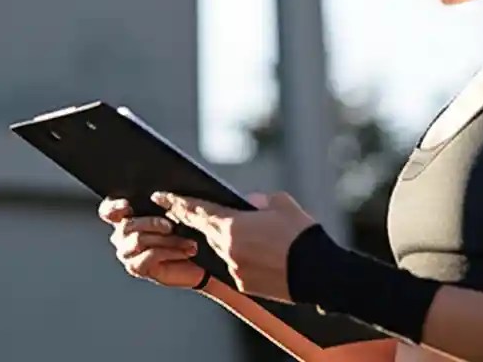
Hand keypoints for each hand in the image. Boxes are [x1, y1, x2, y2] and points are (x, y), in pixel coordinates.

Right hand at [98, 197, 205, 287]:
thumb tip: (156, 196)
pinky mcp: (138, 268)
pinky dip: (169, 253)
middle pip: (125, 225)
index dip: (113, 207)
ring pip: (137, 240)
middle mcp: (125, 234)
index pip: (108, 210)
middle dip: (151, 223)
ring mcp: (130, 252)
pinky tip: (184, 253)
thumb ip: (171, 201)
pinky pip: (146, 258)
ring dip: (166, 240)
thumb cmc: (195, 233)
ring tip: (187, 242)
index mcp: (132, 214)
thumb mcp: (187, 211)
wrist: (206, 262)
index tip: (128, 205)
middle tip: (172, 226)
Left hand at [150, 190, 318, 302]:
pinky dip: (243, 258)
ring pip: (222, 249)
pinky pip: (236, 267)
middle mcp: (227, 249)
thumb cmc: (302, 235)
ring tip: (251, 236)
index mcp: (232, 226)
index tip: (162, 197)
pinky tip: (261, 255)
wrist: (321, 273)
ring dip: (228, 240)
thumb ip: (260, 200)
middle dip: (198, 221)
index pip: (198, 210)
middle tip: (185, 210)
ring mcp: (234, 269)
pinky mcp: (244, 285)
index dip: (178, 203)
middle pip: (206, 231)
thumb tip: (250, 202)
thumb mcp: (282, 204)